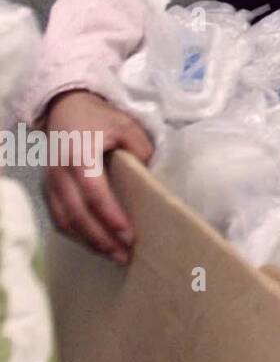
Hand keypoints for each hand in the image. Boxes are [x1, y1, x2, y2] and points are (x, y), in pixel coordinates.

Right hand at [42, 90, 153, 263]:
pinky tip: (93, 242)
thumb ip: (140, 149)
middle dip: (101, 239)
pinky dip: (74, 233)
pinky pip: (57, 218)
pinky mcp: (47, 188)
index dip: (111, 217)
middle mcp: (59, 174)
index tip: (129, 235)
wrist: (63, 106)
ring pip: (64, 221)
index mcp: (79, 157)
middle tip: (124, 255)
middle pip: (77, 215)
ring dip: (88, 241)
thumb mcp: (125, 125)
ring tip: (113, 255)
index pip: (94, 195)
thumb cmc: (98, 117)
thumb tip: (150, 176)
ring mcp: (49, 182)